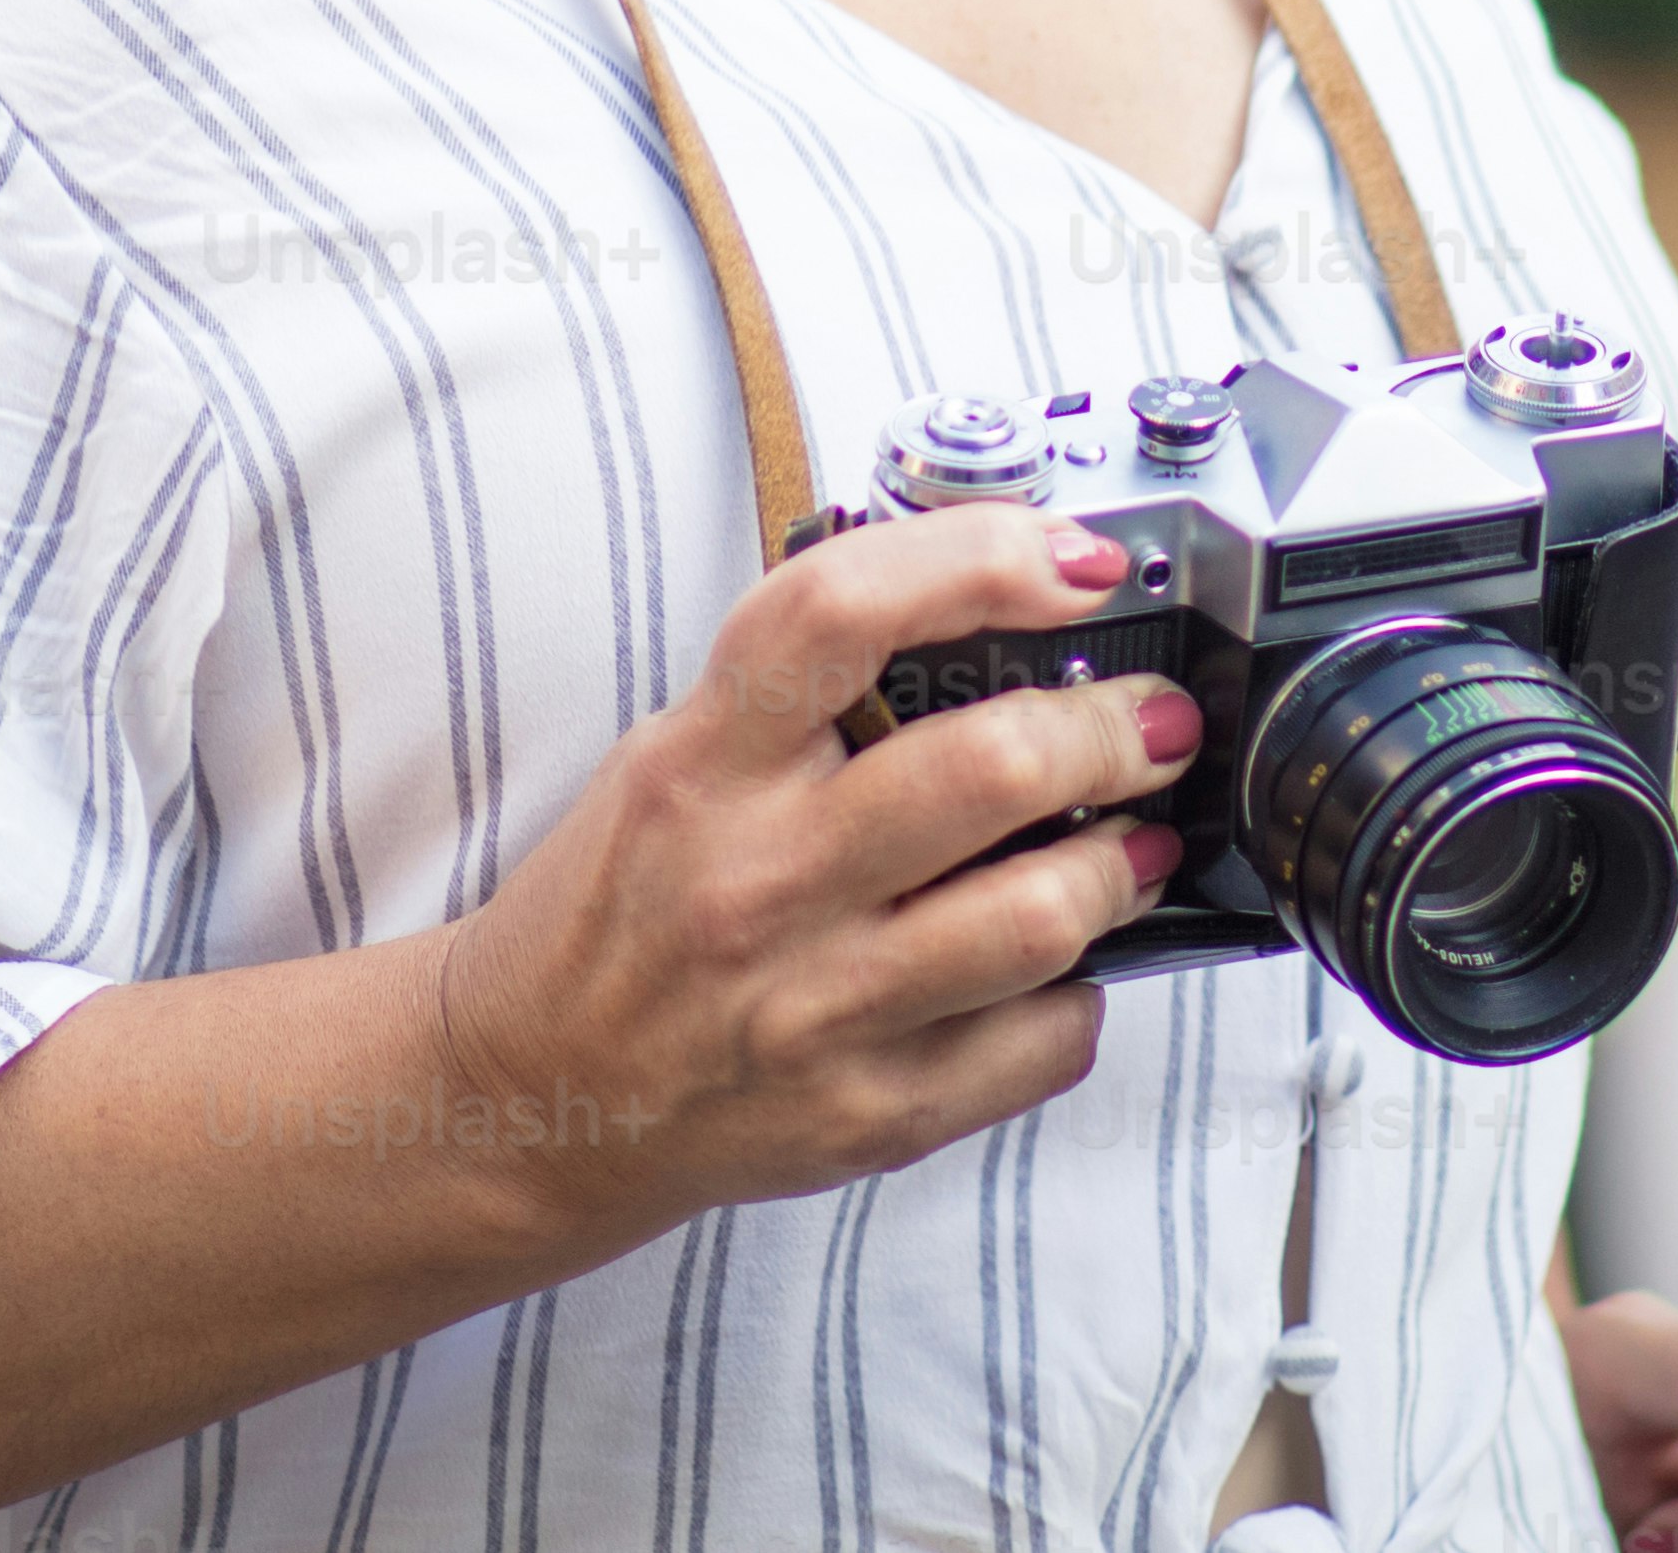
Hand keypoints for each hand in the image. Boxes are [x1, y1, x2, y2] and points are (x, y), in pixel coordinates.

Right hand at [409, 502, 1194, 1257]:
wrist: (528, 1096)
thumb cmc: (615, 910)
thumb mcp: (669, 758)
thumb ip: (803, 691)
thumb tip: (990, 609)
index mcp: (699, 768)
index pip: (842, 610)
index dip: (983, 558)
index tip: (1077, 562)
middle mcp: (756, 886)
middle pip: (988, 769)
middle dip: (1112, 730)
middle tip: (1149, 721)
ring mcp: (816, 1013)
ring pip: (1040, 916)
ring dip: (1125, 864)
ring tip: (1135, 840)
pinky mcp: (868, 1119)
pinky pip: (1039, 1044)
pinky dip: (1078, 992)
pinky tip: (1058, 964)